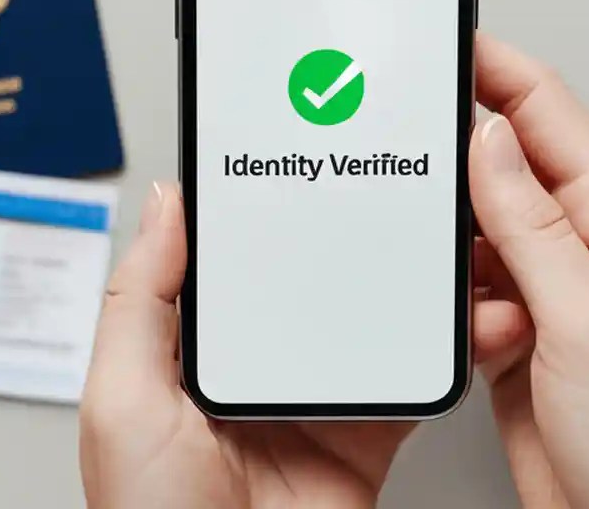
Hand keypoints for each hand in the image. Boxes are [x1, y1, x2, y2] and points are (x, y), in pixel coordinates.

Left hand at [80, 183, 437, 507]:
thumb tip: (168, 204)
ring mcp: (316, 398)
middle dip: (358, 234)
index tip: (304, 154)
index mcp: (194, 347)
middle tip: (398, 182)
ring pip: (373, 321)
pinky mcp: (366, 434)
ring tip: (444, 236)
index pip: (236, 258)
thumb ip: (141, 299)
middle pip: (314, 280)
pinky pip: (413, 382)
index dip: (267, 206)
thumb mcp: (121, 400)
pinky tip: (467, 315)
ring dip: (411, 284)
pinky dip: (449, 351)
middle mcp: (258, 365)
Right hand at [467, 34, 588, 507]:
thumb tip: (492, 143)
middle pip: (504, 166)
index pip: (550, 115)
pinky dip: (450, 301)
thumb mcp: (588, 322)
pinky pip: (463, 287)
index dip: (496, 69)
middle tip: (407, 156)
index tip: (443, 41)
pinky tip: (463, 327)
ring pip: (475, 230)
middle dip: (456, 164)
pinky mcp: (514, 332)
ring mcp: (547, 290)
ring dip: (453, 250)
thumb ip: (534, 226)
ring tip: (452, 280)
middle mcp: (584, 248)